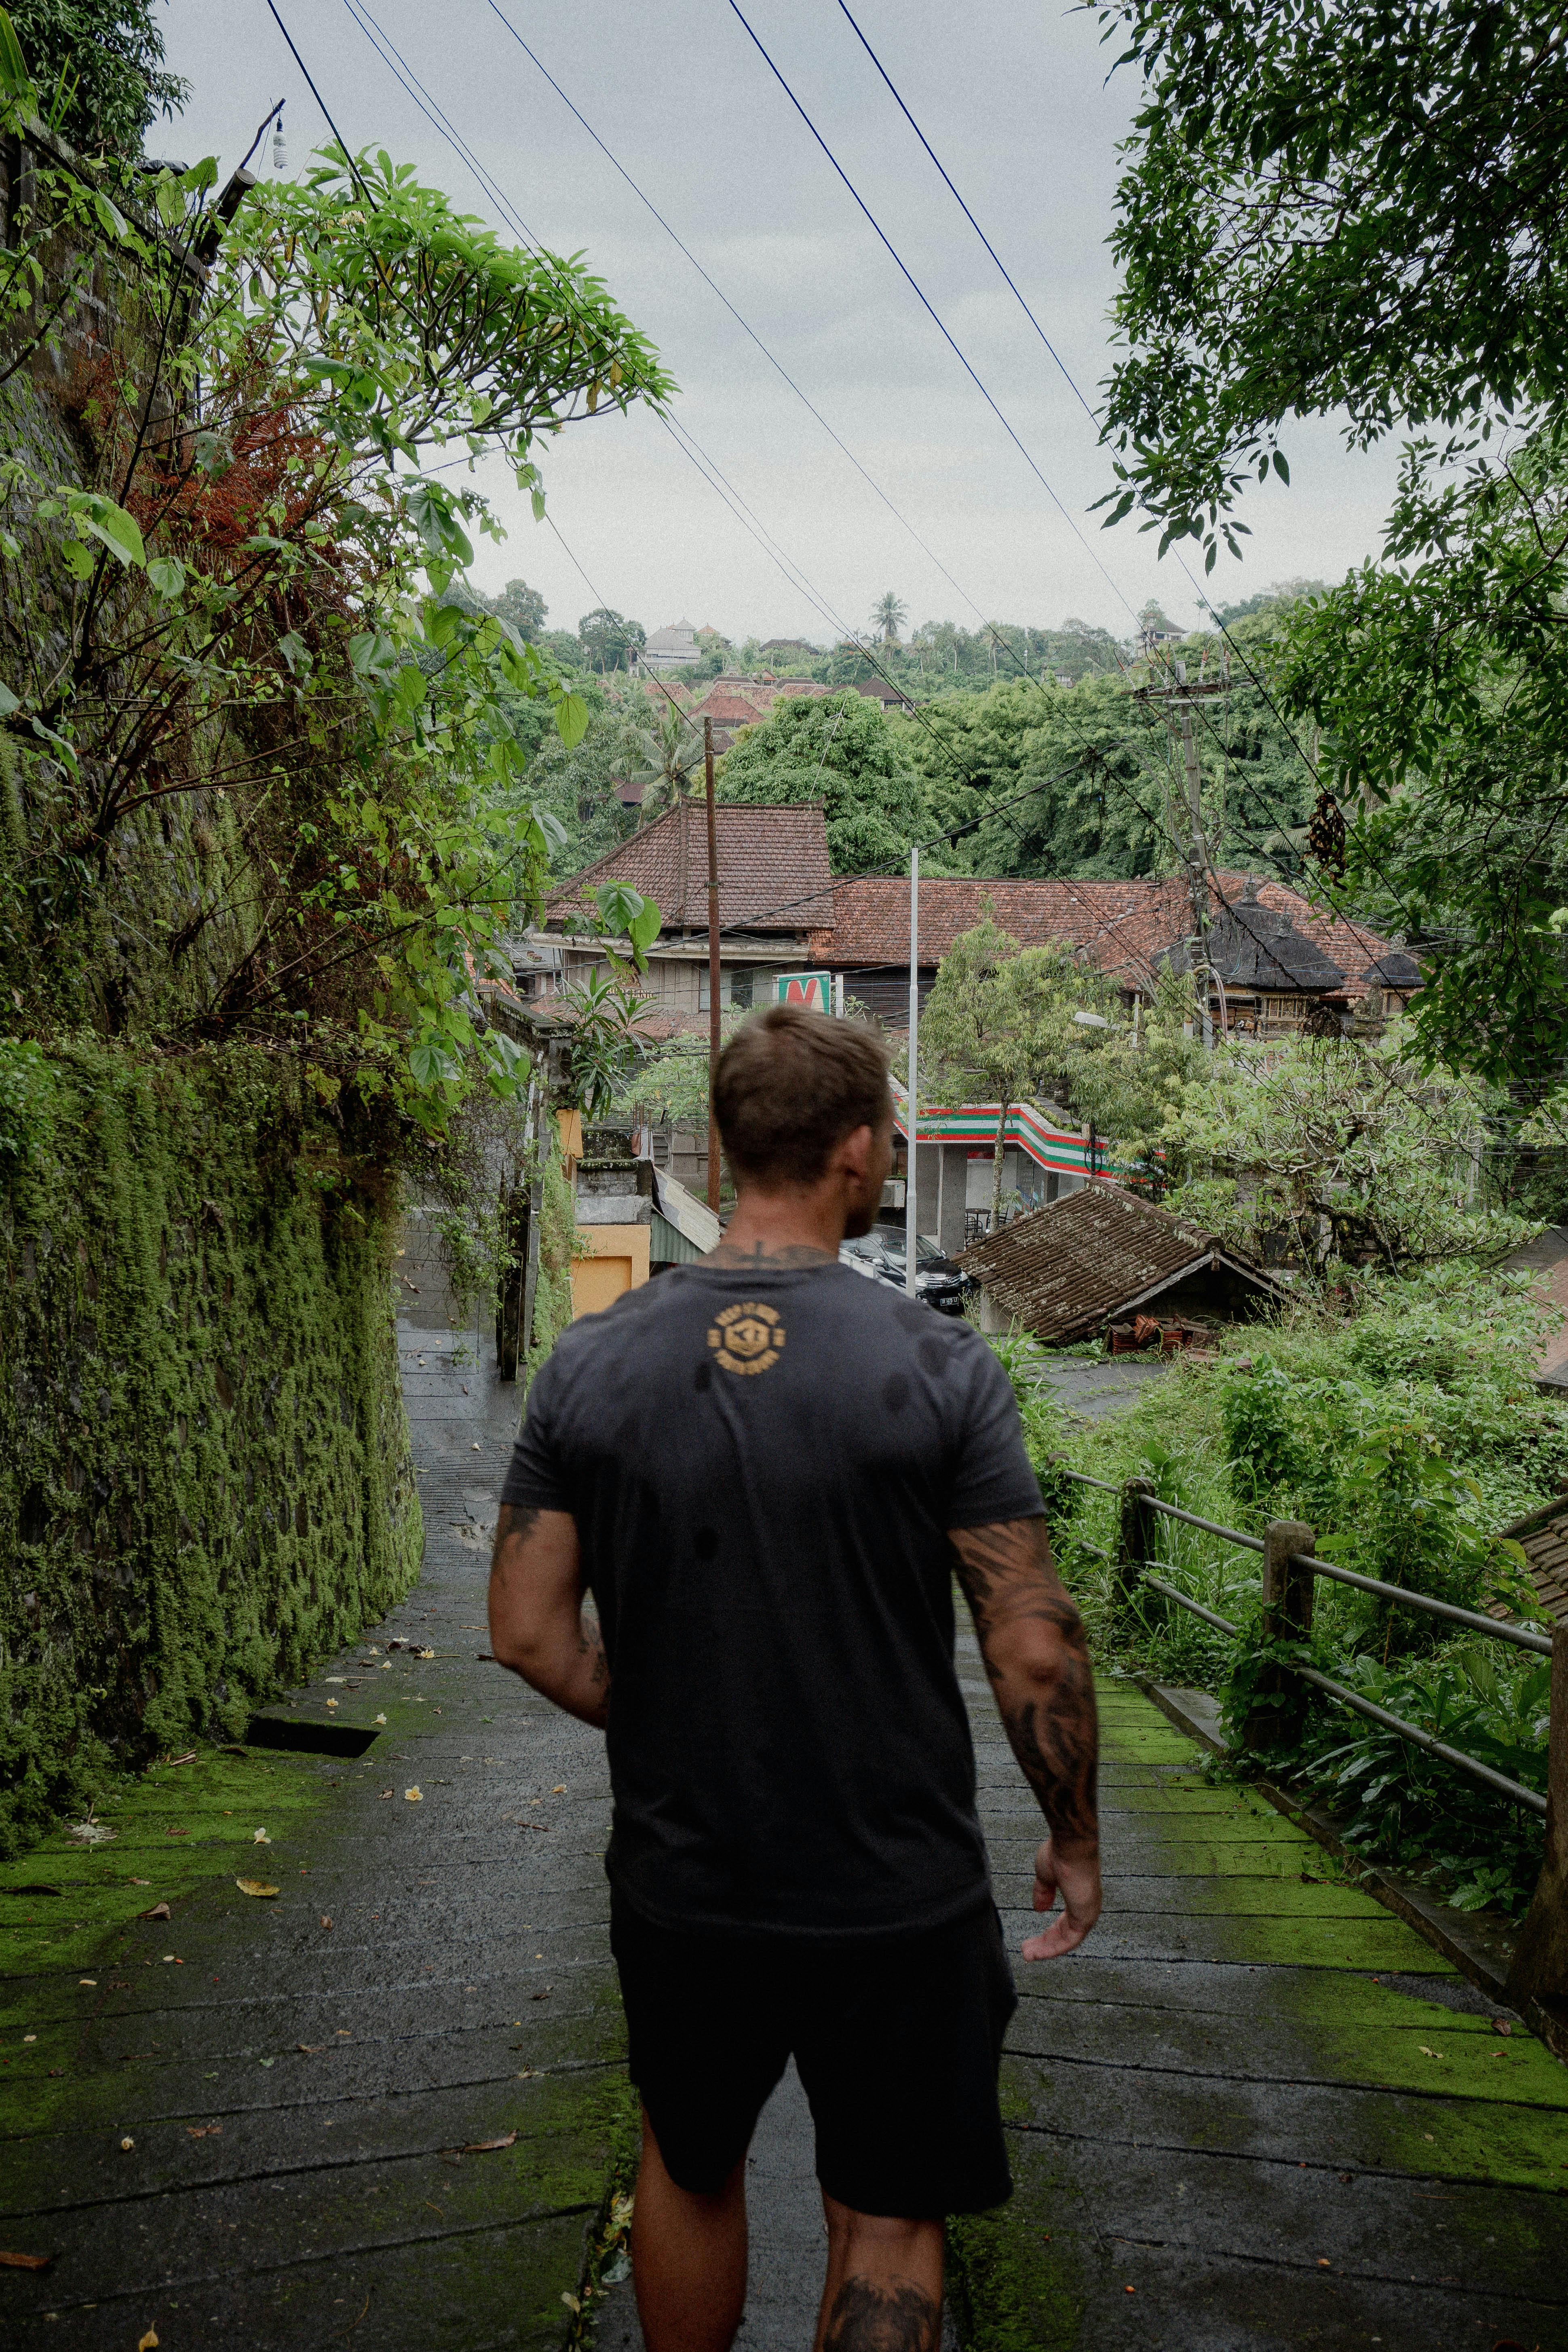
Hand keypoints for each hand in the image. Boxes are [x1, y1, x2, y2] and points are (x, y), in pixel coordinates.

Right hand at [1021, 1834, 1101, 1960]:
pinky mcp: (1085, 1917)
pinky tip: (1037, 1953)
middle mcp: (1086, 1907)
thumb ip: (1044, 1893)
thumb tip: (1039, 1909)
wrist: (1070, 1845)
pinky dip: (1052, 1949)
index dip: (1049, 1933)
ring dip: (1046, 1949)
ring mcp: (1087, 1913)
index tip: (1033, 1941)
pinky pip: (1069, 1941)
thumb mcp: (1046, 1875)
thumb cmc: (1060, 1853)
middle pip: (1065, 1934)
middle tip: (1027, 1951)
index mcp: (1078, 1896)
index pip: (1065, 1922)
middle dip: (1045, 1944)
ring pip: (1066, 1940)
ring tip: (1027, 1955)